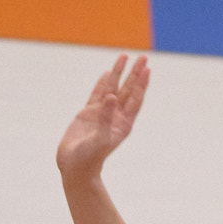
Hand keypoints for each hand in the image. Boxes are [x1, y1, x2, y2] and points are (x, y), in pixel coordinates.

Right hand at [57, 53, 149, 184]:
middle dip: (135, 73)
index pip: (135, 99)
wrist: (75, 167)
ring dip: (119, 72)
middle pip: (128, 90)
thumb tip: (112, 97)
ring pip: (112, 87)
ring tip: (124, 56)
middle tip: (143, 56)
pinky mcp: (88, 114)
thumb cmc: (89, 158)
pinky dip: (103, 82)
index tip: (147, 68)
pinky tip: (107, 73)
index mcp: (123, 124)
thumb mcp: (99, 138)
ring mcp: (102, 114)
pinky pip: (97, 93)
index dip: (141, 83)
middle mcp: (115, 116)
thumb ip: (106, 117)